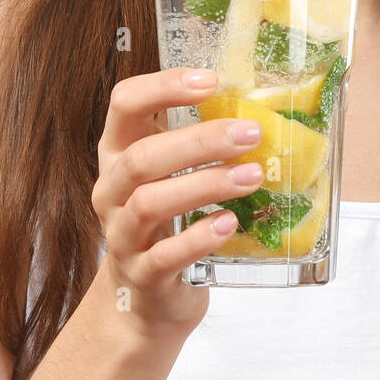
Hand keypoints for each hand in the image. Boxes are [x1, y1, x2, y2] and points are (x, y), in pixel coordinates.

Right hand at [91, 67, 263, 335]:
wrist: (146, 298)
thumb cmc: (167, 222)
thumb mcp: (172, 175)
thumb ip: (201, 144)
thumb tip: (267, 109)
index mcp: (118, 152)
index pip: (125, 104)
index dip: (164, 86)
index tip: (211, 81)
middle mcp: (112, 190)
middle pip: (142, 157)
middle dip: (200, 141)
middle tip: (251, 133)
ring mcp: (122, 235)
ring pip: (151, 202)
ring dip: (206, 185)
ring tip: (253, 176)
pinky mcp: (142, 276)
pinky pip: (165, 255)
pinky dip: (199, 238)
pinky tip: (230, 224)